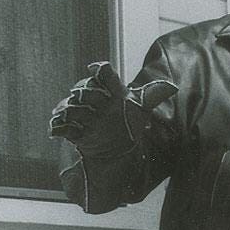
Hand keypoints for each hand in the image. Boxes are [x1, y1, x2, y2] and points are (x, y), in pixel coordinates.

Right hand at [49, 61, 176, 154]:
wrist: (116, 160)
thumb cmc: (128, 132)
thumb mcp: (141, 113)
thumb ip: (151, 97)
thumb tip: (172, 86)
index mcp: (112, 95)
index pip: (104, 76)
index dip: (100, 72)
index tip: (95, 69)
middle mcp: (97, 103)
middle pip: (85, 90)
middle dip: (85, 94)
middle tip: (82, 97)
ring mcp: (84, 117)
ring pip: (71, 107)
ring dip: (70, 110)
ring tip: (70, 117)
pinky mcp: (75, 132)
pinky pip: (63, 127)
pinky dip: (58, 127)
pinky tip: (57, 131)